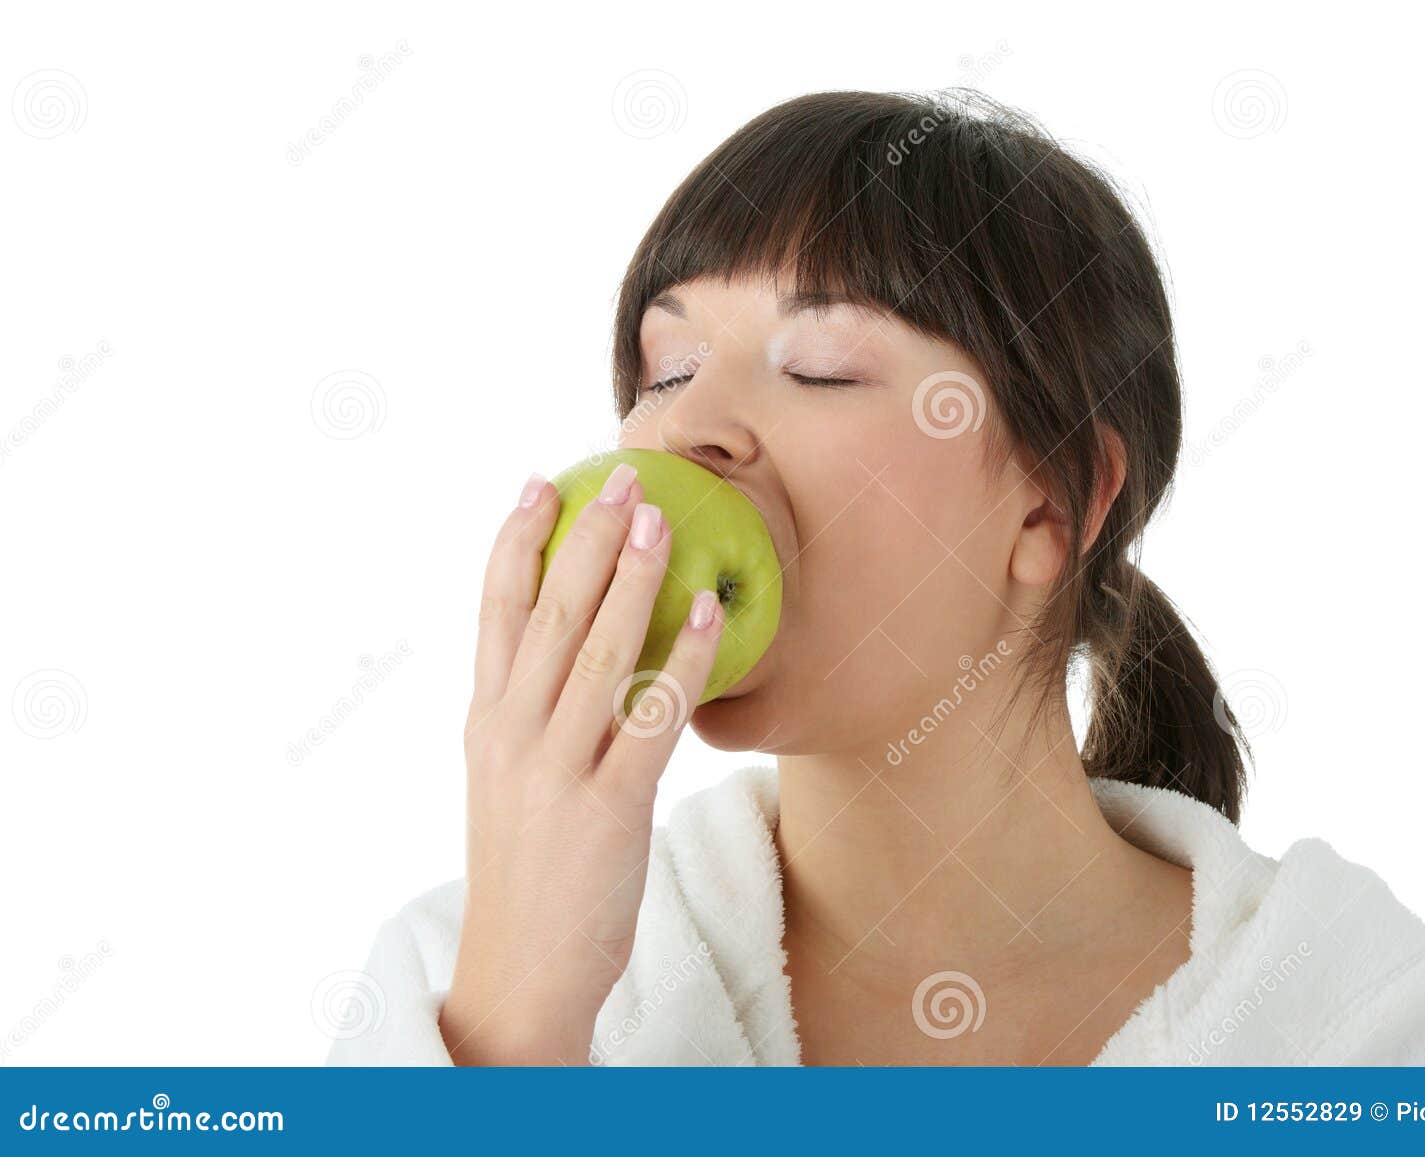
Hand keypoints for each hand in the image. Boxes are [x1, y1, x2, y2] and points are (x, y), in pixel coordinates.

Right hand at [439, 463, 723, 1064]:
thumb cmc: (525, 870)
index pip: (495, 610)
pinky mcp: (611, 805)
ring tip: (661, 519)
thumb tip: (569, 651)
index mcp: (485, 720)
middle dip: (586, 536)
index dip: (515, 540)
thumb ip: (531, 712)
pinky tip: (711, 611)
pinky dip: (684, 656)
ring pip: (600, 649)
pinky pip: (654, 713)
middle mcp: (514, 732)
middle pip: (551, 612)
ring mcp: (559, 767)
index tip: (540, 483)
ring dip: (635, 577)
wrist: (520, 970)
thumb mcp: (508, 779)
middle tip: (622, 477)